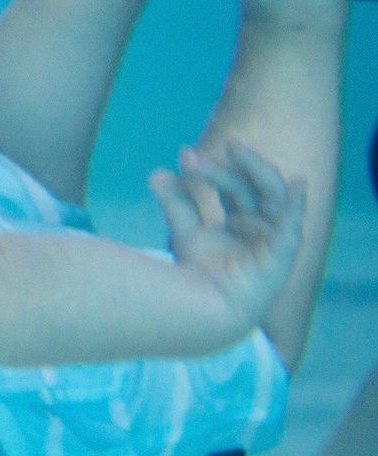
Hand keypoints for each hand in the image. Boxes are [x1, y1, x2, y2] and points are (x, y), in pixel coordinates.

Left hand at [149, 140, 306, 331]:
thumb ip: (176, 201)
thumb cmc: (195, 276)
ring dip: (255, 170)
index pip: (231, 187)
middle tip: (220, 145)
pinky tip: (298, 183)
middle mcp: (260, 227)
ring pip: (271, 196)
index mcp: (241, 221)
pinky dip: (296, 205)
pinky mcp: (282, 253)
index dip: (212, 170)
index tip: (185, 155)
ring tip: (237, 150)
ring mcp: (274, 238)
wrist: (200, 311)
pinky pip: (293, 226)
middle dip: (234, 166)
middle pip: (249, 188)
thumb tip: (158, 171)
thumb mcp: (184, 231)